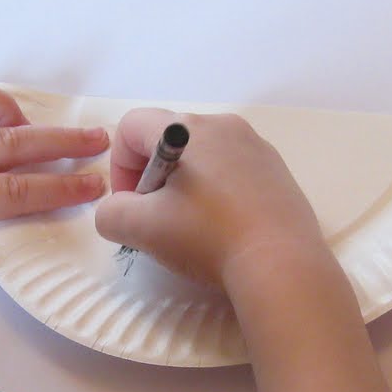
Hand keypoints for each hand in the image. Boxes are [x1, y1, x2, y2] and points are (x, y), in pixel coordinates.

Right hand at [94, 108, 328, 289]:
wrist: (282, 265)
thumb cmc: (207, 238)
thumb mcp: (141, 229)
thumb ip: (110, 213)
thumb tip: (119, 210)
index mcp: (188, 128)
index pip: (131, 127)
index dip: (119, 167)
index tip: (132, 207)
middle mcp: (224, 125)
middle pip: (167, 140)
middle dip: (152, 178)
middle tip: (159, 221)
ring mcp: (256, 146)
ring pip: (202, 157)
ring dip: (184, 187)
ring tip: (194, 228)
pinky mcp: (278, 171)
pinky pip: (233, 172)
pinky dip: (217, 194)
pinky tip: (225, 229)